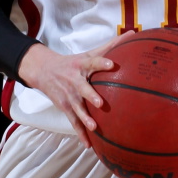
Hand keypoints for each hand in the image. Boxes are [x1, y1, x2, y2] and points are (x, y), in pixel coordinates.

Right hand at [18, 33, 134, 145]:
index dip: (102, 63)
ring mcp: (69, 95)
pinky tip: (89, 145)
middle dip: (91, 96)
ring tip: (94, 127)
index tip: (112, 64)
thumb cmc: (74, 61)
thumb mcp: (90, 52)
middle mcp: (74, 80)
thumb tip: (133, 33)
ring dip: (84, 118)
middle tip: (100, 103)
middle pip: (83, 88)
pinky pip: (73, 122)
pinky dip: (80, 134)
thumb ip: (112, 45)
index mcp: (82, 65)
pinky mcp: (65, 107)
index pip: (93, 62)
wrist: (45, 70)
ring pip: (77, 108)